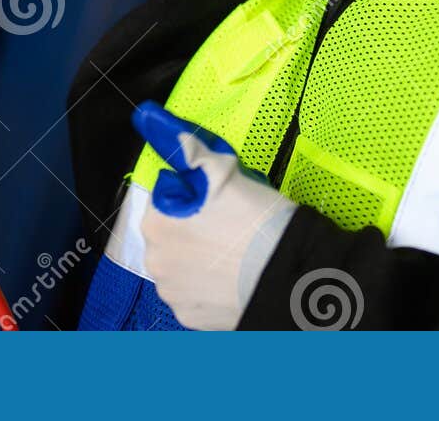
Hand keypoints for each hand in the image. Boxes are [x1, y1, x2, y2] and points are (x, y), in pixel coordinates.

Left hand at [132, 101, 295, 329]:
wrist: (286, 277)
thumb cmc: (254, 220)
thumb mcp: (223, 173)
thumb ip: (186, 150)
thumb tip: (152, 120)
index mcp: (156, 223)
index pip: (166, 200)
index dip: (193, 197)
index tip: (219, 202)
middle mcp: (154, 261)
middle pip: (170, 235)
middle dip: (192, 229)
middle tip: (230, 228)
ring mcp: (172, 294)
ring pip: (181, 266)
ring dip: (198, 260)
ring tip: (233, 256)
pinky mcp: (190, 319)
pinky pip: (193, 295)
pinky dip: (208, 288)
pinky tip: (231, 280)